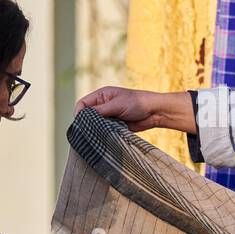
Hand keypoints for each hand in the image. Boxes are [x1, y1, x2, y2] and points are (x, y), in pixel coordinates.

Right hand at [75, 87, 195, 134]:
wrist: (155, 112)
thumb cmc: (137, 103)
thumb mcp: (116, 105)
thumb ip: (100, 111)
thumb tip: (83, 117)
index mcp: (101, 95)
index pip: (82, 104)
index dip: (79, 113)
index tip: (81, 123)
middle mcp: (103, 105)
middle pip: (87, 115)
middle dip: (87, 123)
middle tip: (89, 131)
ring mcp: (109, 115)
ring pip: (95, 124)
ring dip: (96, 129)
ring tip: (98, 134)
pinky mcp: (115, 125)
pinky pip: (104, 130)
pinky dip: (103, 134)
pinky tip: (105, 137)